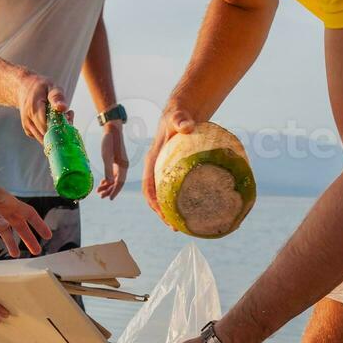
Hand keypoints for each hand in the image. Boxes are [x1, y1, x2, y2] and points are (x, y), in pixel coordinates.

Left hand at [0, 160, 50, 257]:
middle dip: (28, 238)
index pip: (28, 214)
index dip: (39, 224)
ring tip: (15, 255)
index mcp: (6, 201)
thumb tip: (5, 227)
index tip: (47, 236)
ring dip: (10, 242)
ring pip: (3, 231)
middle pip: (18, 225)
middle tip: (36, 252)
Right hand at [16, 74, 69, 140]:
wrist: (23, 88)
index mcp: (34, 110)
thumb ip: (57, 97)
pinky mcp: (29, 132)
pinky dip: (51, 133)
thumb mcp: (51, 86)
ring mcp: (28, 128)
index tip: (69, 115)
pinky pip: (43, 138)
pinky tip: (55, 120)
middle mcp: (29, 121)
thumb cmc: (40, 87)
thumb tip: (62, 108)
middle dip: (62, 129)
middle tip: (68, 115)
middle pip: (49, 135)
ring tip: (63, 116)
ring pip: (46, 139)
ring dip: (57, 132)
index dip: (62, 125)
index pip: (50, 127)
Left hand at [97, 122, 128, 199]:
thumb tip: (109, 183)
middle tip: (100, 196)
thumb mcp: (107, 156)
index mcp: (123, 166)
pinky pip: (114, 174)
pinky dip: (108, 179)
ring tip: (99, 191)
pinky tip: (102, 182)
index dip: (114, 191)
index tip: (109, 199)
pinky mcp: (117, 161)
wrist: (112, 130)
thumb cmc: (109, 142)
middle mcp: (124, 166)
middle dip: (109, 190)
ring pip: (115, 179)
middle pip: (117, 183)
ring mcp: (121, 164)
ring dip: (107, 185)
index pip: (120, 183)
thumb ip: (108, 170)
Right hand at [141, 104, 197, 227]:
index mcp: (153, 161)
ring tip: (183, 226)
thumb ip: (180, 120)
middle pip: (155, 197)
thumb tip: (187, 126)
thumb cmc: (178, 116)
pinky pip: (176, 191)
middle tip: (175, 228)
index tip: (162, 214)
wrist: (181, 115)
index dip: (153, 201)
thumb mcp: (177, 117)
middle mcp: (157, 169)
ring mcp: (165, 172)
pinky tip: (194, 210)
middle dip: (162, 213)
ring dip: (171, 212)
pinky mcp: (175, 173)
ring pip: (165, 196)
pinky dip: (182, 202)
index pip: (148, 186)